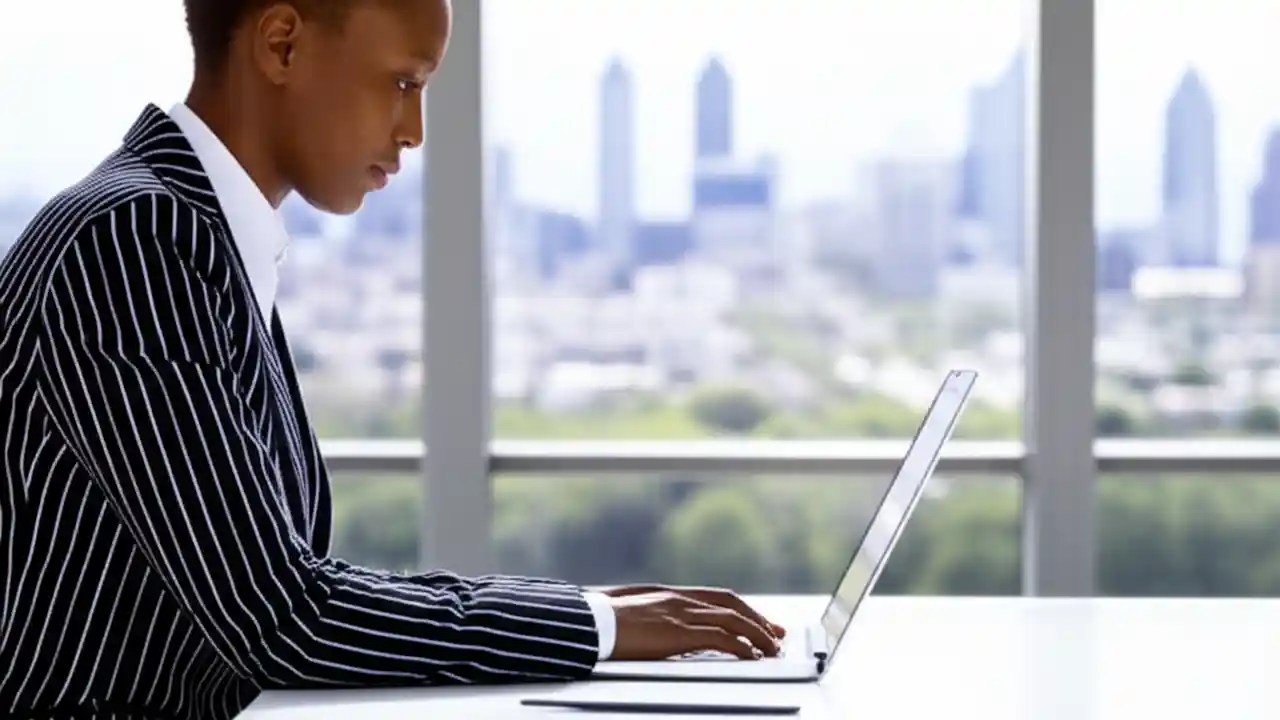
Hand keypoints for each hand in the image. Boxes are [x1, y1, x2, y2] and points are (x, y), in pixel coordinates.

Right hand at [604, 584, 785, 637]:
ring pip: (733, 620)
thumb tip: (664, 631)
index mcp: (671, 594)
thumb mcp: (634, 614)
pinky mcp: (679, 632)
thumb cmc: (602, 622)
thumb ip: (655, 618)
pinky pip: (721, 638)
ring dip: (757, 635)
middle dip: (758, 620)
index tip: (759, 621)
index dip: (743, 608)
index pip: (719, 597)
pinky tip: (751, 657)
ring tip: (771, 651)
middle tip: (776, 636)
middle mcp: (680, 600)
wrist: (590, 623)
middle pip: (732, 605)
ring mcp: (681, 614)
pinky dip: (741, 647)